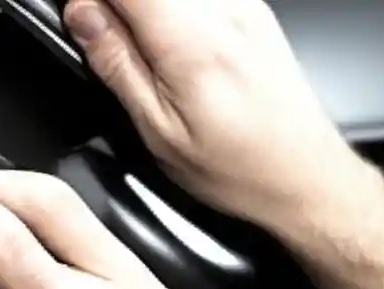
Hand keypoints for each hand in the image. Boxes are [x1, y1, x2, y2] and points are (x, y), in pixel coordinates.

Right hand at [63, 0, 378, 233]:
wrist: (303, 175)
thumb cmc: (239, 167)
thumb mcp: (158, 130)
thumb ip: (116, 63)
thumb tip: (80, 15)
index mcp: (192, 41)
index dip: (92, 0)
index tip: (81, 20)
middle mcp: (224, 10)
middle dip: (116, 8)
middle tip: (107, 42)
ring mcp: (243, 4)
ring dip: (144, 13)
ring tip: (145, 55)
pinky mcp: (252, 9)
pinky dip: (170, 15)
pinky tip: (172, 51)